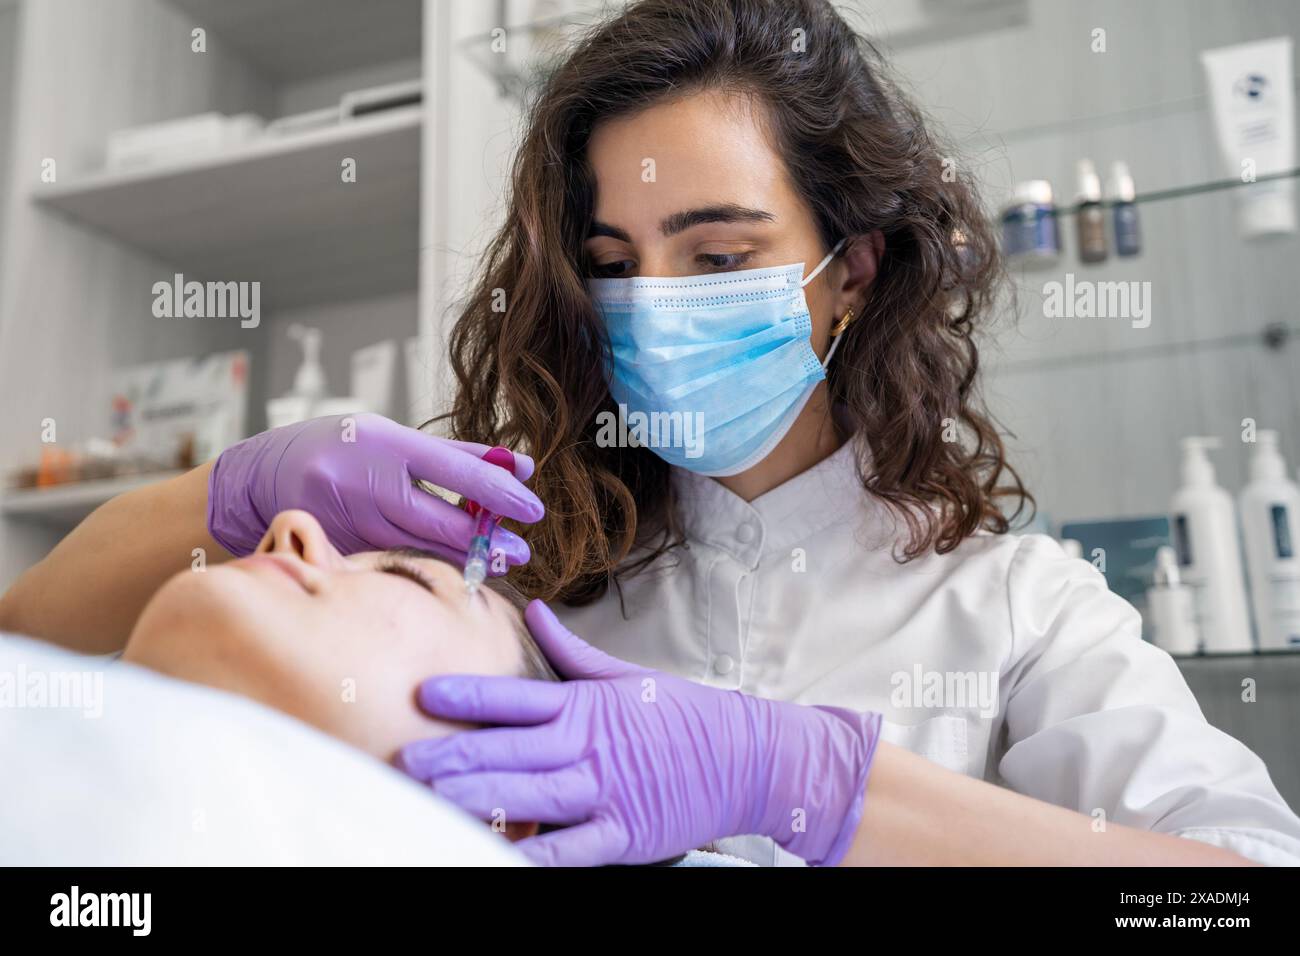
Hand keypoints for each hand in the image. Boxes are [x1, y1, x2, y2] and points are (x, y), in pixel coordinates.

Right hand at [206, 413, 542, 562]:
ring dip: (463, 558)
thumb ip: (456, 455)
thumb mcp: (392, 438)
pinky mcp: (336, 551)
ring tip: (496, 561)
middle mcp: (366, 482)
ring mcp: (348, 520)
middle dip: (486, 539)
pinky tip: (451, 570)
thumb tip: (518, 467)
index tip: (533, 509)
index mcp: (385, 443)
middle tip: (520, 550)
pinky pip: (393, 563)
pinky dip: (425, 566)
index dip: (500, 493)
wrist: (259, 477)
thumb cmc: (338, 449)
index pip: (456, 471)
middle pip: (440, 520)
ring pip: (420, 548)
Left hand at [399, 600, 881, 865]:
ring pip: (530, 796)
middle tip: (405, 758)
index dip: (470, 695)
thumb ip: (570, 651)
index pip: (517, 698)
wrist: (747, 757)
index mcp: (587, 706)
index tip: (425, 693)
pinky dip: (535, 854)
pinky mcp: (624, 833)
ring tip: (430, 798)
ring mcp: (606, 792)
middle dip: (455, 755)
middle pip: (510, 750)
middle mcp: (589, 746)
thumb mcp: (625, 676)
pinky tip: (495, 851)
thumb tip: (531, 612)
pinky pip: (571, 847)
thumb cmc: (682, 715)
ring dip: (478, 798)